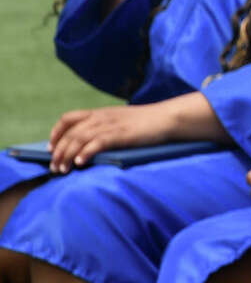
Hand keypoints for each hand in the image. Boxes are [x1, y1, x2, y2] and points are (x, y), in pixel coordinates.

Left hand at [46, 104, 169, 171]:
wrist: (168, 118)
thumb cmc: (146, 124)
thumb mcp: (121, 121)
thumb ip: (105, 128)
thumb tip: (88, 146)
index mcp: (101, 113)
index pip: (69, 118)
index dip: (56, 133)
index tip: (51, 148)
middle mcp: (102, 117)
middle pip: (70, 133)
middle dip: (58, 151)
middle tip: (54, 167)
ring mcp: (111, 125)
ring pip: (79, 138)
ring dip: (67, 155)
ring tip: (63, 170)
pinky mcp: (121, 134)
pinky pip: (97, 143)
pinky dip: (85, 153)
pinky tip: (81, 163)